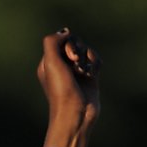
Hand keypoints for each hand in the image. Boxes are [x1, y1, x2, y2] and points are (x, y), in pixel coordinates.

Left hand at [37, 28, 100, 143]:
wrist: (76, 114)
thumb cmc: (61, 91)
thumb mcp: (50, 63)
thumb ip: (52, 41)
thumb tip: (65, 32)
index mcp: (49, 62)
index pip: (62, 39)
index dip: (68, 44)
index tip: (69, 58)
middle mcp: (63, 65)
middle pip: (76, 42)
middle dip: (79, 51)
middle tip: (76, 66)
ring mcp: (77, 71)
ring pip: (87, 50)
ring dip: (87, 60)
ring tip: (84, 74)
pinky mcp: (90, 77)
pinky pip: (96, 60)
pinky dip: (95, 65)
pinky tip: (92, 76)